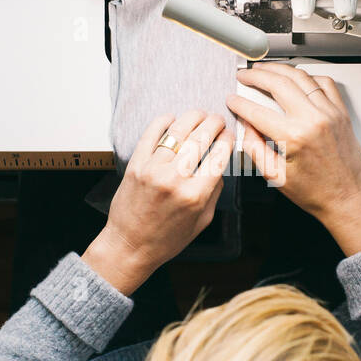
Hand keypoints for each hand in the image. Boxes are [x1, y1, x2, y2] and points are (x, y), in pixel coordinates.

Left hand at [82, 110, 231, 294]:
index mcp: (195, 195)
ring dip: (193, 117)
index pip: (219, 156)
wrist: (130, 245)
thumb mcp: (202, 220)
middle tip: (218, 119)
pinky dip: (163, 122)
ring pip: (177, 131)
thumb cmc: (166, 238)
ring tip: (199, 115)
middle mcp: (174, 179)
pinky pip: (151, 134)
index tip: (229, 134)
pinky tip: (172, 119)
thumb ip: (214, 191)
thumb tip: (219, 164)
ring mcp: (153, 170)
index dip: (227, 140)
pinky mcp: (136, 165)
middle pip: (201, 138)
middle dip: (214, 123)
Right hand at [226, 63, 360, 255]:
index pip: (258, 111)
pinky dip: (308, 77)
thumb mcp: (274, 175)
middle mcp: (314, 119)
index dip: (240, 103)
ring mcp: (330, 113)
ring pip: (301, 77)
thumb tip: (245, 125)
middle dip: (257, 76)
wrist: (346, 199)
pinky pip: (324, 83)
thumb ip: (254, 146)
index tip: (232, 99)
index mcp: (295, 137)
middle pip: (279, 83)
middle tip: (244, 75)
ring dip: (279, 69)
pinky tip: (296, 79)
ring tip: (265, 70)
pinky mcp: (341, 112)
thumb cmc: (315, 192)